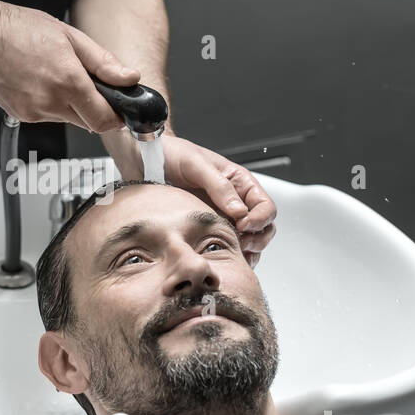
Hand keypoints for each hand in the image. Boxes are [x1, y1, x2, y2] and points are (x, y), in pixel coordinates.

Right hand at [0, 0, 140, 133]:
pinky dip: (51, 103)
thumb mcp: (70, 36)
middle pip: (88, 122)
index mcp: (67, 80)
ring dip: (71, 104)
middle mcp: (50, 101)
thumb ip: (103, 62)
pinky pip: (47, 116)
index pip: (104, 119)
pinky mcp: (20, 115)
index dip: (117, 118)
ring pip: (67, 119)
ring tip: (54, 74)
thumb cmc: (18, 29)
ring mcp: (33, 111)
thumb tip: (129, 79)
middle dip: (94, 107)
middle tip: (86, 83)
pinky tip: (38, 81)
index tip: (120, 110)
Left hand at [159, 134, 276, 267]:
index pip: (265, 206)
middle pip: (264, 227)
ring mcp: (225, 217)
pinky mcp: (211, 229)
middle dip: (257, 239)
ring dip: (248, 251)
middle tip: (240, 243)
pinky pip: (230, 247)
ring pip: (251, 241)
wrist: (148, 160)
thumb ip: (219, 186)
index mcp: (240, 182)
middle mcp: (237, 201)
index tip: (242, 226)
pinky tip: (220, 258)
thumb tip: (240, 211)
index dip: (259, 219)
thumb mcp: (196, 164)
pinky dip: (231, 256)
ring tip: (231, 255)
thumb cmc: (174, 155)